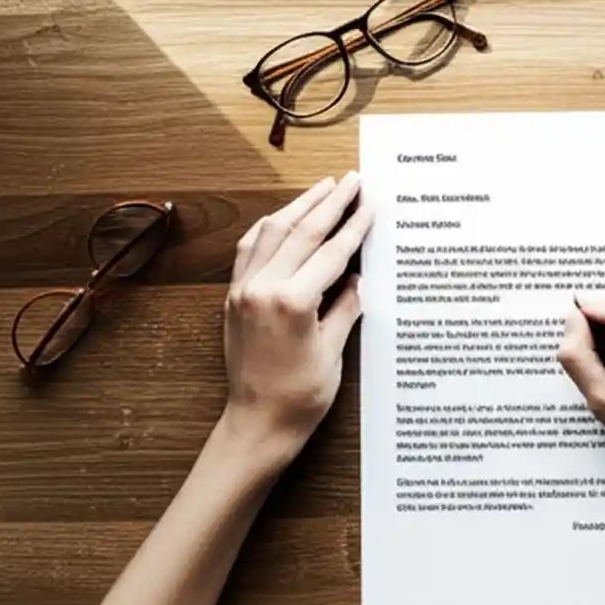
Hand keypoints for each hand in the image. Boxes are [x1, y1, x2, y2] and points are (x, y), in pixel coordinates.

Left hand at [219, 172, 372, 470]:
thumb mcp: (334, 351)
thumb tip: (358, 278)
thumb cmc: (300, 397)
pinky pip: (250, 248)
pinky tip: (284, 217)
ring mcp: (243, 290)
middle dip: (330, 202)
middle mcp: (262, 288)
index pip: (331, 252)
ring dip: (299, 206)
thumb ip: (345, 307)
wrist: (258, 424)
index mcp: (292, 301)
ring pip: (272, 231)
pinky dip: (270, 227)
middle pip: (301, 230)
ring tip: (323, 187)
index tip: (371, 204)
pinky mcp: (233, 297)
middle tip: (352, 181)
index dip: (355, 226)